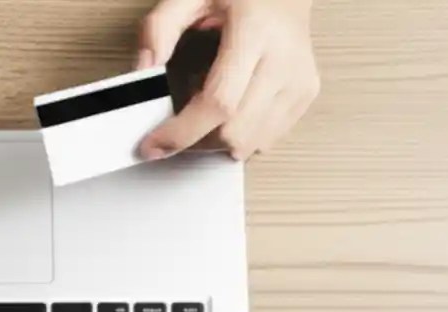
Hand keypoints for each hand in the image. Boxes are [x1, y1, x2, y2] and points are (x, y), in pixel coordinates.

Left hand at [136, 0, 319, 160]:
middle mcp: (283, 60)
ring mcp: (299, 80)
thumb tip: (142, 71)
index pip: (218, 102)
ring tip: (205, 109)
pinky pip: (266, 138)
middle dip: (195, 141)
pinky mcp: (305, 94)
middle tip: (175, 125)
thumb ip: (159, 29)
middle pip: (234, 132)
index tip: (153, 145)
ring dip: (217, 142)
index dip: (181, 132)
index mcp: (254, 32)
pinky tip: (230, 110)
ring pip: (250, 143)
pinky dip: (239, 136)